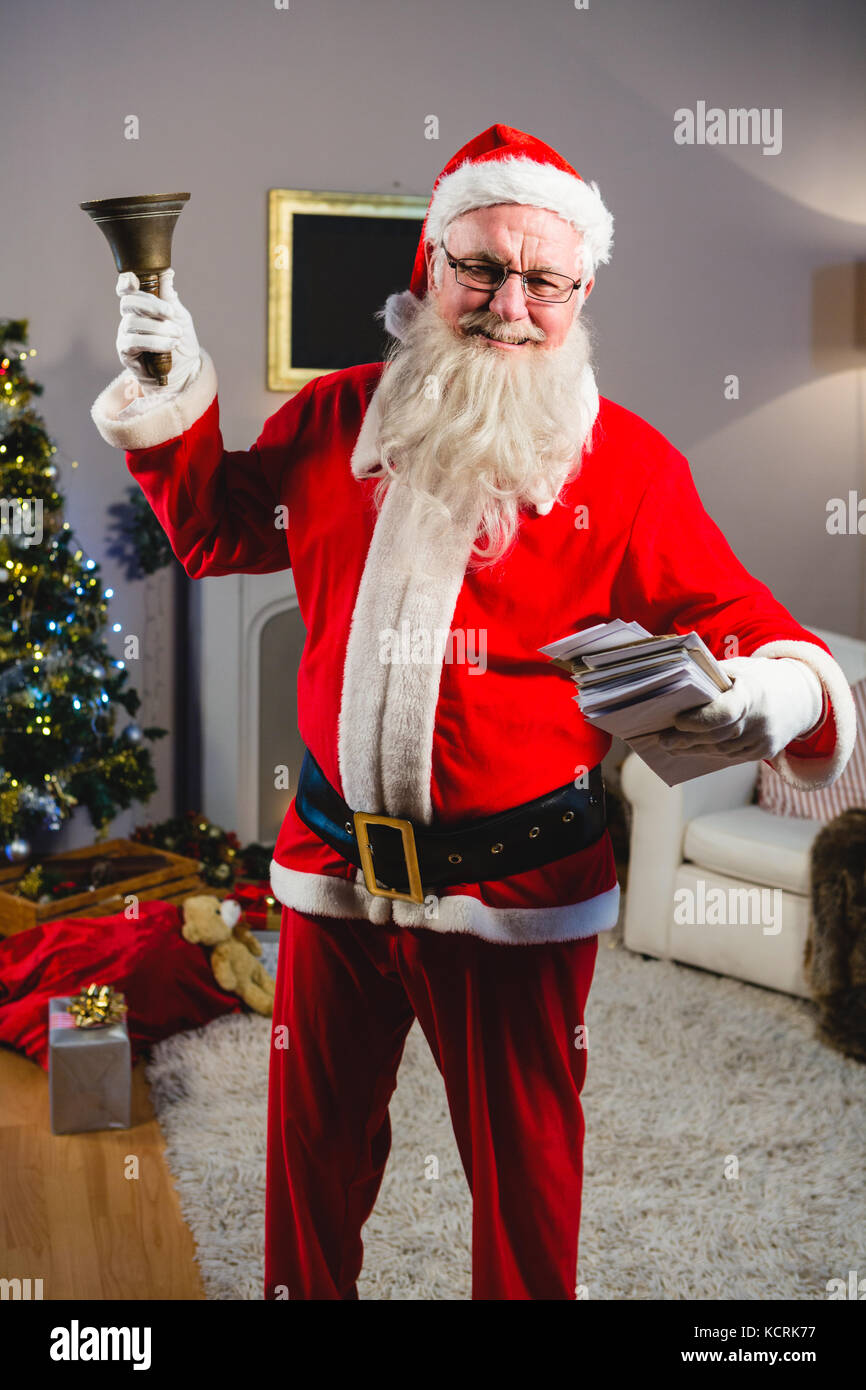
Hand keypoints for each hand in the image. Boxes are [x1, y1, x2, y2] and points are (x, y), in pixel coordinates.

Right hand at [115, 269, 200, 395]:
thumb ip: (171, 299)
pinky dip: (154, 342)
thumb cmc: (181, 342)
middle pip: (129, 302)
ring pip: (133, 322)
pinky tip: (169, 345)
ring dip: (158, 328)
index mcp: (141, 306)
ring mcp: (126, 334)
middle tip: (171, 314)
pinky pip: (134, 342)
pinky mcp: (125, 351)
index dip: (126, 282)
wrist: (184, 372)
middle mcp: (130, 317)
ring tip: (176, 335)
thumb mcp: (180, 318)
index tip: (134, 279)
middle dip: (151, 305)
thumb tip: (167, 274)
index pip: (126, 289)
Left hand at [653, 655, 824, 764]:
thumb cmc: (757, 677)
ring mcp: (764, 739)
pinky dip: (710, 753)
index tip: (676, 721)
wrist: (799, 696)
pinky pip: (732, 756)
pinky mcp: (765, 752)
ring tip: (670, 746)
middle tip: (662, 740)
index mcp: (752, 693)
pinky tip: (692, 750)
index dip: (699, 720)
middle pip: (717, 736)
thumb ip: (710, 676)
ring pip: (721, 750)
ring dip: (694, 749)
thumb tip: (674, 685)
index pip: (725, 713)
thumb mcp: (738, 668)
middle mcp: (761, 720)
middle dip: (686, 739)